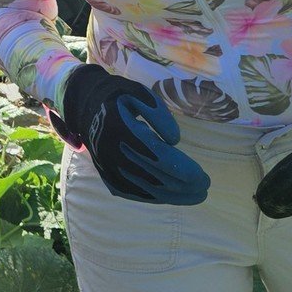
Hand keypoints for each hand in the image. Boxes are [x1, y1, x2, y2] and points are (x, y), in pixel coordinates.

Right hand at [58, 64, 208, 205]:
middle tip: (205, 187)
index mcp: (122, 129)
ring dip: (174, 196)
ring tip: (196, 195)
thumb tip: (174, 140)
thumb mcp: (138, 93)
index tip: (204, 177)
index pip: (160, 158)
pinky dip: (156, 197)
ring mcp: (109, 169)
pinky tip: (173, 196)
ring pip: (147, 190)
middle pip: (157, 177)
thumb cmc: (118, 97)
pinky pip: (135, 193)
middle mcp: (113, 153)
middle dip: (184, 186)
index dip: (185, 171)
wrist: (86, 108)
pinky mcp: (108, 178)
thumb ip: (158, 114)